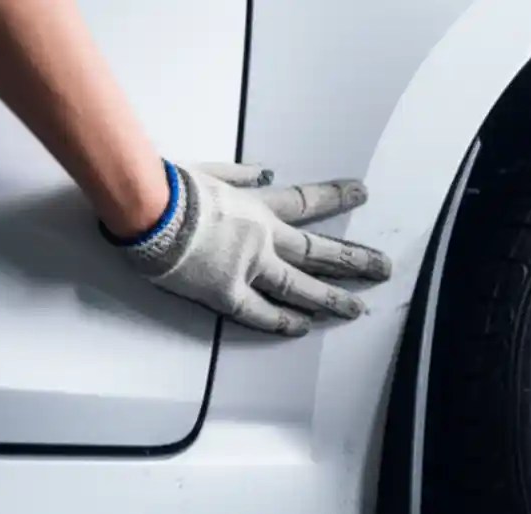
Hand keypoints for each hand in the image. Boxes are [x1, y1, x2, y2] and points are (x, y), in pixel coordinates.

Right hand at [106, 160, 389, 335]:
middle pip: (319, 250)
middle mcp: (263, 239)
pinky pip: (260, 313)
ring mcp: (249, 267)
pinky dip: (283, 321)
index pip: (306, 202)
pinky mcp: (226, 293)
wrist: (145, 208)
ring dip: (332, 298)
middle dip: (354, 259)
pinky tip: (304, 327)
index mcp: (256, 206)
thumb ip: (238, 174)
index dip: (337, 197)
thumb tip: (262, 170)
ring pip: (300, 287)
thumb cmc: (168, 186)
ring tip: (358, 309)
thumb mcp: (208, 170)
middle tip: (384, 267)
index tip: (362, 194)